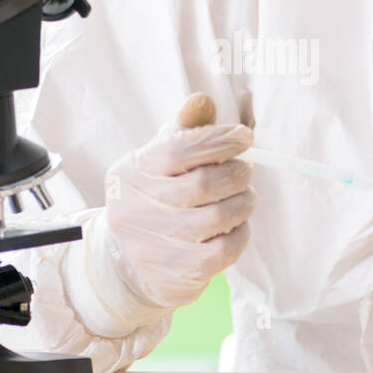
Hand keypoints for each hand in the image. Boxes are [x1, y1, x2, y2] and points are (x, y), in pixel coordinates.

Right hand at [104, 93, 254, 308]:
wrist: (126, 263)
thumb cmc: (153, 199)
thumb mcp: (159, 161)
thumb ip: (184, 130)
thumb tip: (202, 100)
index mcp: (132, 172)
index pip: (180, 149)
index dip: (219, 140)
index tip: (244, 137)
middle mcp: (136, 208)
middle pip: (202, 185)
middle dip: (235, 174)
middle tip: (246, 172)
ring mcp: (153, 244)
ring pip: (216, 219)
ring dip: (242, 203)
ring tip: (245, 197)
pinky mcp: (175, 272)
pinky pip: (222, 251)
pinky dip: (239, 234)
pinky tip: (236, 226)